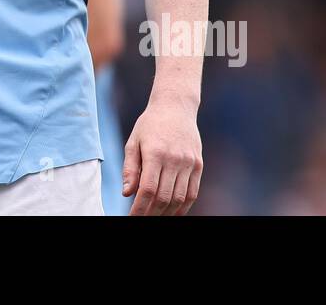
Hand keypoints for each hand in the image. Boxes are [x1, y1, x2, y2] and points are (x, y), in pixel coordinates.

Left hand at [122, 98, 202, 214]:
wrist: (176, 107)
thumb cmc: (150, 124)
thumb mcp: (134, 141)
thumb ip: (130, 168)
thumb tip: (126, 193)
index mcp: (155, 153)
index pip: (147, 189)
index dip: (139, 208)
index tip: (132, 217)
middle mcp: (174, 159)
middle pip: (164, 197)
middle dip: (151, 213)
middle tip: (142, 218)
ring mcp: (189, 163)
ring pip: (179, 198)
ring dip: (167, 212)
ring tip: (155, 216)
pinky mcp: (198, 165)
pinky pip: (192, 192)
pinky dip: (183, 207)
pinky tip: (172, 211)